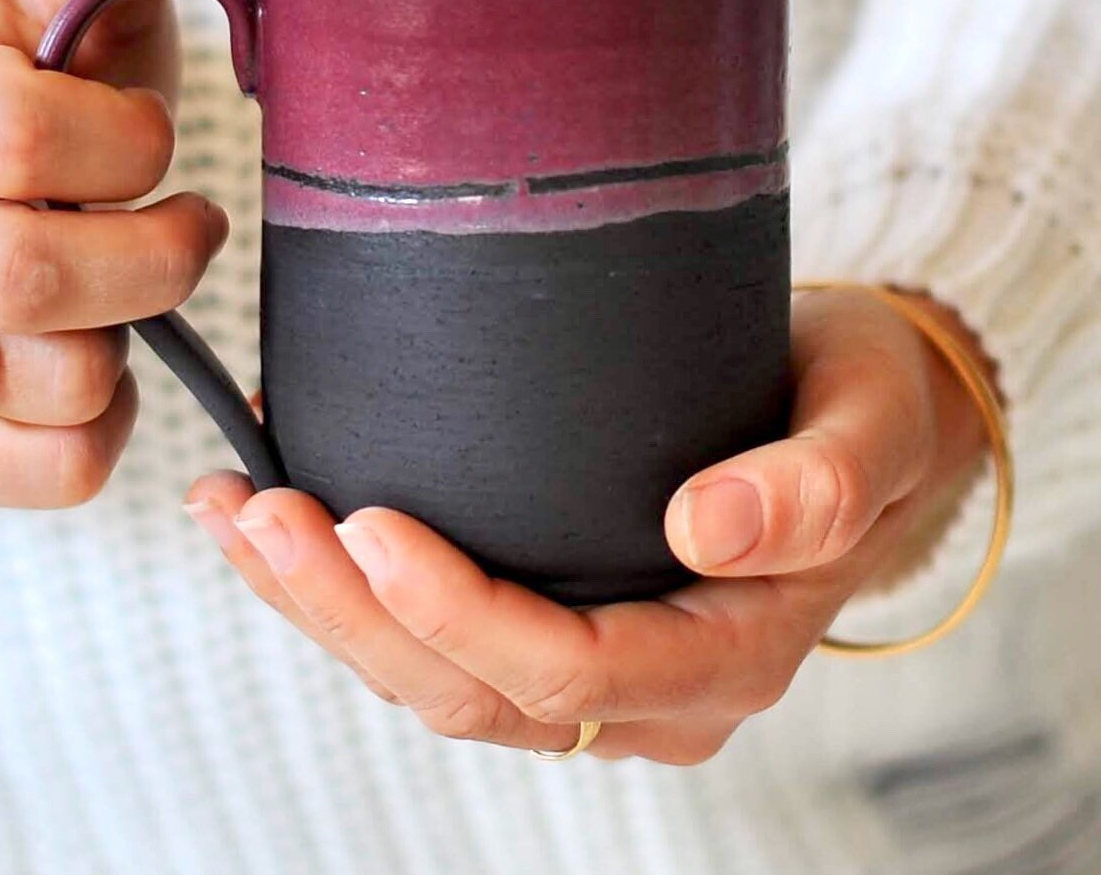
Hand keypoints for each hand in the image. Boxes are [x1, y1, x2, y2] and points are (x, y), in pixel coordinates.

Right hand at [0, 0, 226, 504]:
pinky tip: (95, 371)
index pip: (23, 136)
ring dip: (128, 342)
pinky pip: (51, 472)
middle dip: (154, 259)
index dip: (131, 146)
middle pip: (33, 276)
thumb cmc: (46, 93)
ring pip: (52, 384)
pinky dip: (106, 430)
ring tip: (117, 297)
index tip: (151, 144)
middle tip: (183, 232)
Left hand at [185, 286, 990, 761]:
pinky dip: (338, 586)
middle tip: (260, 510)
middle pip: (470, 694)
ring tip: (231, 510)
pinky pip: (424, 640)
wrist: (854, 414)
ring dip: (318, 605)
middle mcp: (648, 694)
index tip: (369, 522)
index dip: (458, 613)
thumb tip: (706, 526)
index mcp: (728, 656)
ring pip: (428, 681)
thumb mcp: (869, 420)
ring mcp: (588, 673)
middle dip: (348, 612)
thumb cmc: (859, 406)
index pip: (568, 670)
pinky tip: (268, 516)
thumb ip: (816, 484)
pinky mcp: (541, 626)